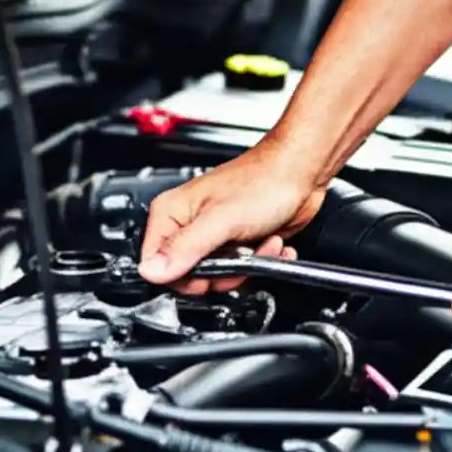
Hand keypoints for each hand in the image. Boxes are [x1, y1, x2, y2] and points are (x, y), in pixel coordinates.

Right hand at [138, 140, 326, 293]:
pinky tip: (269, 244)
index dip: (183, 278)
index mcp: (171, 213)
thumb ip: (186, 248)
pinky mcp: (236, 242)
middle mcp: (188, 225)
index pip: (157, 266)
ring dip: (246, 266)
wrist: (299, 173)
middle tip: (238, 255)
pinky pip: (239, 269)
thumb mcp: (221, 220)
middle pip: (190, 275)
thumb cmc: (264, 181)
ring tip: (258, 243)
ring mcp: (212, 234)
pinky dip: (260, 262)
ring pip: (218, 275)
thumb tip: (152, 271)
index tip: (208, 273)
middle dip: (222, 272)